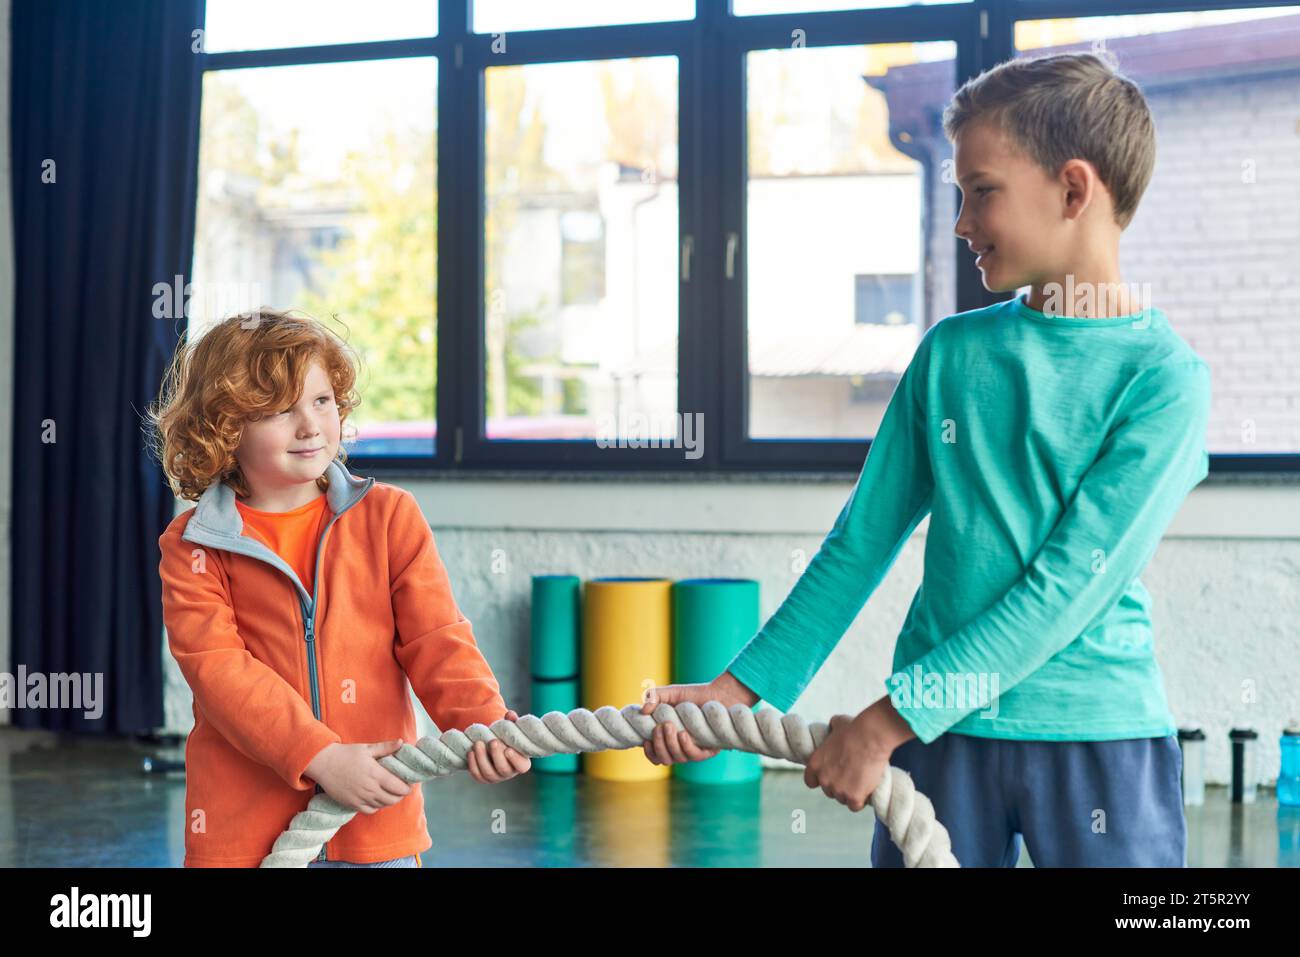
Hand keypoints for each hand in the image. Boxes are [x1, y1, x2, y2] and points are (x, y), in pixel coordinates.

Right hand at [304, 740, 412, 814]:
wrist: (324, 764)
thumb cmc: (346, 754)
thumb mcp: (367, 748)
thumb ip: (386, 747)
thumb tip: (402, 742)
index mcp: (376, 774)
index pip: (398, 787)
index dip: (407, 788)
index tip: (409, 784)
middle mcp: (370, 788)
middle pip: (392, 799)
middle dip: (400, 796)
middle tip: (402, 790)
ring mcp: (360, 798)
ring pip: (382, 805)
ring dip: (389, 801)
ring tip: (391, 794)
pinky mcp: (352, 804)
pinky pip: (369, 810)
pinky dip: (376, 807)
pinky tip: (377, 799)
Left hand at [467, 709, 531, 783]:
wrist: (494, 747)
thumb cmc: (507, 738)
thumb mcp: (511, 730)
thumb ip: (513, 722)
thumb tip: (510, 715)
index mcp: (521, 763)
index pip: (522, 766)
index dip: (515, 760)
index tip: (508, 749)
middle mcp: (509, 773)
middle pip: (503, 769)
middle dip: (496, 755)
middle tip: (492, 741)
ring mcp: (496, 777)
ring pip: (488, 773)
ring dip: (481, 758)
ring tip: (478, 743)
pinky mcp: (483, 778)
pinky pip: (477, 775)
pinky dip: (473, 764)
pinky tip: (471, 752)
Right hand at [640, 671, 759, 765]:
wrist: (718, 694)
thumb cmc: (694, 694)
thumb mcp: (670, 693)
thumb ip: (654, 696)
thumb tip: (643, 711)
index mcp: (669, 738)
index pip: (656, 755)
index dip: (649, 753)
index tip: (645, 741)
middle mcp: (681, 747)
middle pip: (664, 759)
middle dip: (659, 745)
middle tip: (660, 727)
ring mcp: (694, 750)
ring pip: (677, 759)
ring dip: (670, 744)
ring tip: (670, 725)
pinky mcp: (709, 750)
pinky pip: (694, 756)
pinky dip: (685, 746)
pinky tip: (683, 734)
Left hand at [802, 714, 890, 812]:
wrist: (870, 737)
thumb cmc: (855, 728)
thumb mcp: (836, 725)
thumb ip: (831, 730)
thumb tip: (834, 725)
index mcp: (815, 764)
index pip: (810, 781)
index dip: (820, 780)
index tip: (831, 777)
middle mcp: (823, 779)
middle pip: (829, 791)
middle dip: (839, 786)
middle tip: (853, 775)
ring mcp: (838, 790)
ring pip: (843, 799)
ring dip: (851, 793)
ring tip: (862, 780)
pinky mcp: (853, 797)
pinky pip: (854, 806)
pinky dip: (861, 800)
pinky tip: (867, 790)